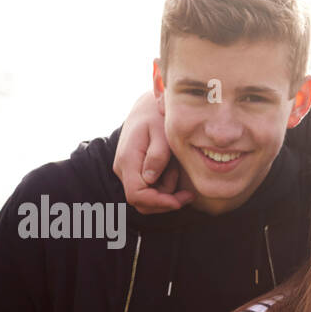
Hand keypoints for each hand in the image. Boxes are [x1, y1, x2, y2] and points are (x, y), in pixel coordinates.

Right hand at [113, 91, 194, 212]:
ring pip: (146, 199)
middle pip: (141, 202)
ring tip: (176, 169)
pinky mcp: (134, 172)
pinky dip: (164, 188)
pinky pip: (148, 190)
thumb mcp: (162, 133)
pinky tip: (173, 171)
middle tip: (188, 192)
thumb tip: (150, 179)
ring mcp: (126, 171)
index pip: (136, 195)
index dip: (158, 202)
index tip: (179, 201)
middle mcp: (122, 168)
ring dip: (166, 193)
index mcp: (128, 160)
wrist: (147, 108)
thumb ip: (157, 155)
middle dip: (166, 201)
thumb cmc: (157, 118)